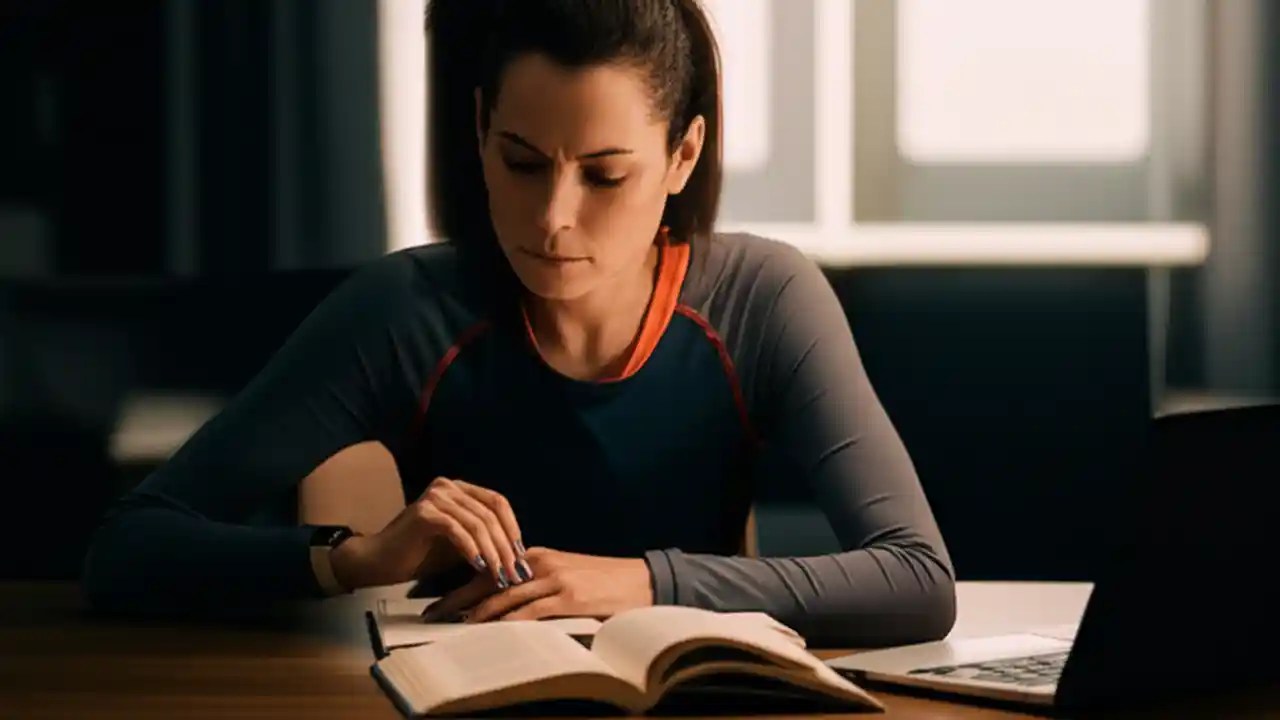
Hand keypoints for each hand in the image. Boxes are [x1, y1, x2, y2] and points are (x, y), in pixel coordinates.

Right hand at [329, 477, 533, 590]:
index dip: (513, 528)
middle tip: (516, 571)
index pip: (497, 502)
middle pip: (489, 513)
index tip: (522, 555)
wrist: (379, 562)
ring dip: (493, 552)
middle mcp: (447, 486)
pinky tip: (480, 567)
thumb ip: (484, 541)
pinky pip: (458, 530)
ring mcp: (435, 496)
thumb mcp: (461, 545)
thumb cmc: (420, 556)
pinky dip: (472, 550)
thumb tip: (518, 555)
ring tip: (501, 575)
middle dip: (506, 545)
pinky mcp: (425, 512)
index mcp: (458, 489)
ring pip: (477, 523)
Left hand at [420, 547, 653, 622]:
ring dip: (474, 612)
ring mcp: (554, 579)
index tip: (438, 600)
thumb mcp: (567, 576)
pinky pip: (530, 610)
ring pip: (504, 596)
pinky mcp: (568, 597)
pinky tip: (489, 630)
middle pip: (488, 580)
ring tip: (451, 625)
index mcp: (538, 556)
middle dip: (456, 598)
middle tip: (430, 613)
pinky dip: (507, 621)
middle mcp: (540, 563)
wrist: (641, 581)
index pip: (491, 569)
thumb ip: (539, 584)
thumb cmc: (605, 583)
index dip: (462, 585)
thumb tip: (509, 603)